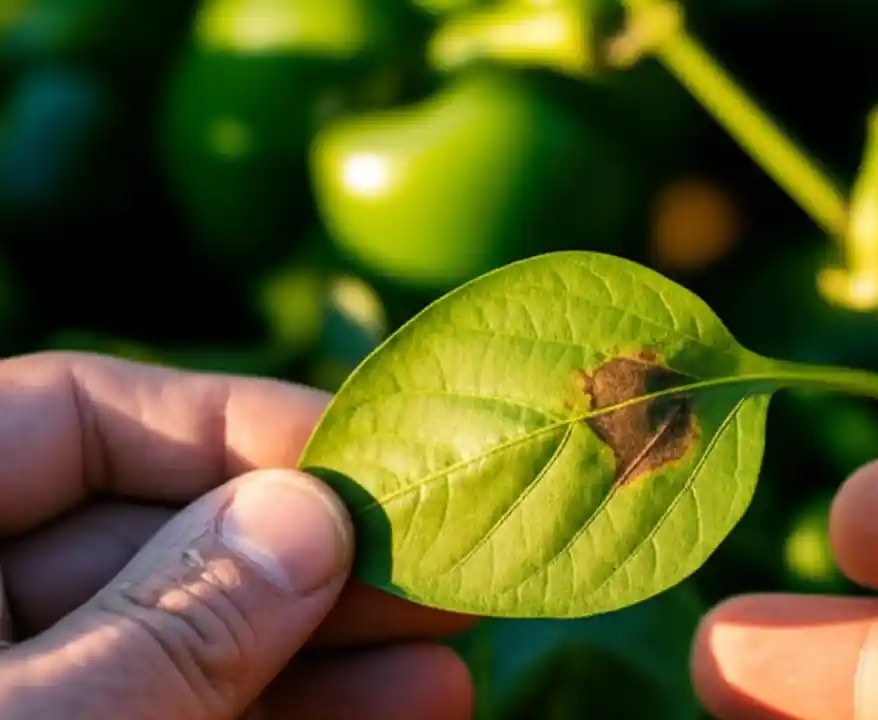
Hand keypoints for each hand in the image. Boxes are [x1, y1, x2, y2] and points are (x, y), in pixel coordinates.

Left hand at [0, 352, 473, 719]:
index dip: (231, 423)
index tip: (376, 456)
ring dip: (325, 648)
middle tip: (443, 559)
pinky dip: (284, 715)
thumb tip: (309, 513)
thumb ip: (173, 620)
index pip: (70, 414)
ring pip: (178, 641)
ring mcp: (17, 691)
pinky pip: (172, 719)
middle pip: (151, 537)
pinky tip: (392, 708)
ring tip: (449, 657)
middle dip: (311, 558)